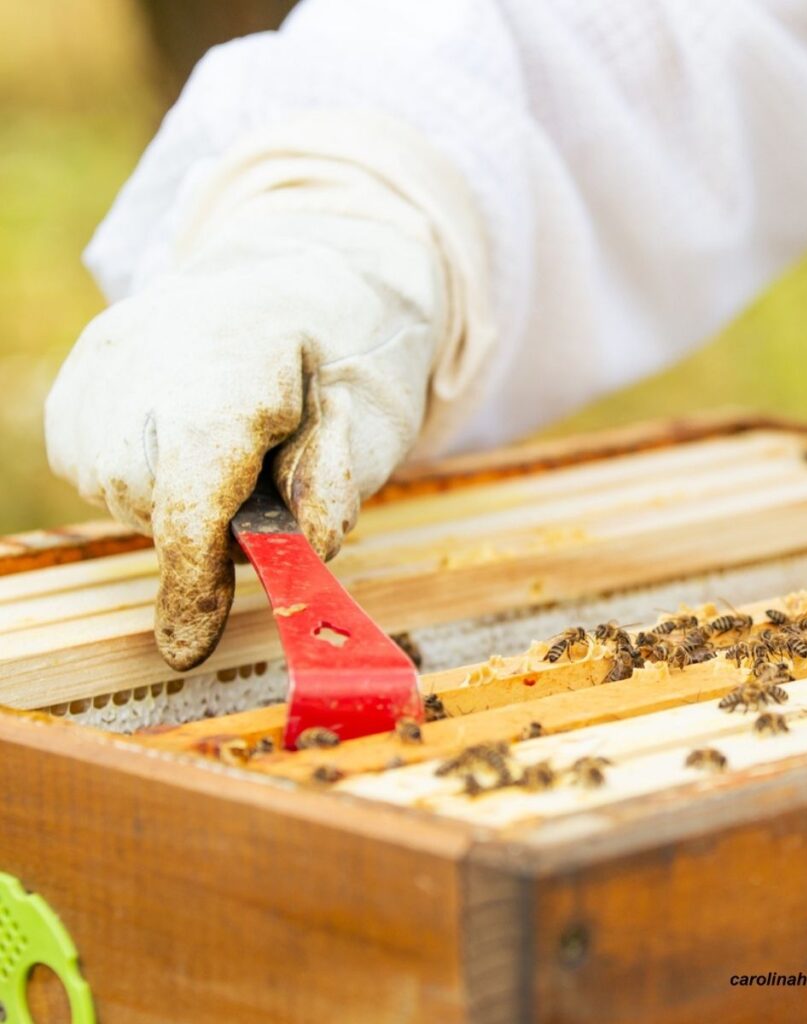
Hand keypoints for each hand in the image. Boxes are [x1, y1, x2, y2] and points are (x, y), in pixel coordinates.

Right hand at [46, 190, 445, 670]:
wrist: (297, 274)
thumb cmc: (344, 356)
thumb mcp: (372, 425)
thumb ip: (333, 495)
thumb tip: (297, 562)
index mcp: (233, 367)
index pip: (188, 500)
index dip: (190, 581)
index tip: (189, 646)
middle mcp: (147, 357)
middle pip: (147, 502)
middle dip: (201, 526)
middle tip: (253, 488)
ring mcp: (101, 358)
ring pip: (114, 485)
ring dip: (170, 497)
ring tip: (222, 447)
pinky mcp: (79, 370)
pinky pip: (90, 459)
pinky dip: (138, 470)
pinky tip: (182, 436)